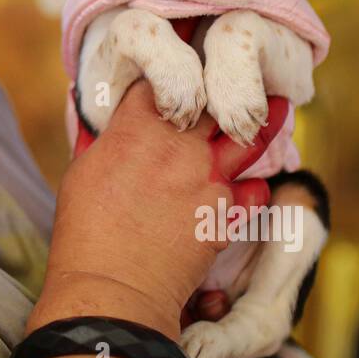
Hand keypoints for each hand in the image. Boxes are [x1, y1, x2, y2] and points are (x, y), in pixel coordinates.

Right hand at [29, 80, 288, 342]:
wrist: (112, 287)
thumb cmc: (85, 232)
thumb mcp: (80, 174)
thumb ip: (98, 143)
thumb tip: (97, 125)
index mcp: (136, 128)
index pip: (162, 79)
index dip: (171, 74)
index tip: (179, 70)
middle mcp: (178, 144)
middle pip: (215, 98)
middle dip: (224, 88)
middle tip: (238, 79)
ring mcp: (207, 177)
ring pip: (250, 137)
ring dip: (263, 124)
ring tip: (278, 110)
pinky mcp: (225, 213)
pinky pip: (256, 189)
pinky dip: (254, 186)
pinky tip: (247, 186)